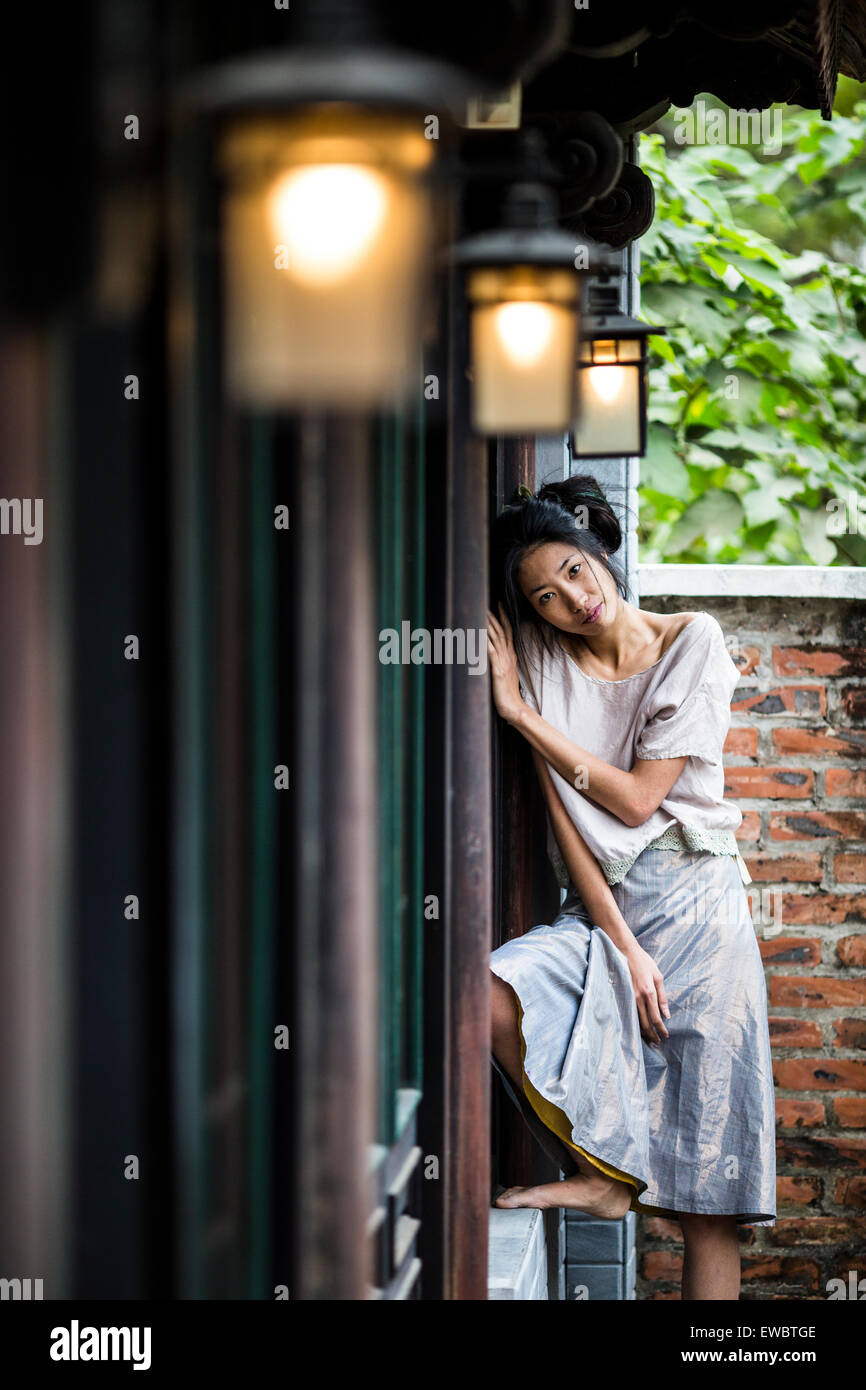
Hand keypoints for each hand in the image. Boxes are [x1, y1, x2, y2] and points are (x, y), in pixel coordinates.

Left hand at [486, 602, 523, 723]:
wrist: (515, 709)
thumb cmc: (509, 695)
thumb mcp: (508, 674)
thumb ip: (504, 663)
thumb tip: (497, 656)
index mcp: (511, 657)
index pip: (508, 632)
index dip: (504, 617)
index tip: (499, 605)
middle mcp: (508, 657)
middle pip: (501, 631)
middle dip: (494, 616)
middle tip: (487, 603)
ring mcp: (503, 663)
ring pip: (496, 638)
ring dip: (488, 625)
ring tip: (482, 612)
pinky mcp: (497, 671)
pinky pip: (490, 653)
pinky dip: (484, 642)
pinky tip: (479, 634)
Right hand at [623, 942, 669, 1045]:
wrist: (625, 951)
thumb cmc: (644, 962)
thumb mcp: (658, 977)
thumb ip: (663, 997)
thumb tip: (667, 1014)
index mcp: (649, 992)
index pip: (656, 1018)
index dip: (661, 1029)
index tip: (665, 1036)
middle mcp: (638, 997)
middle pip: (645, 1023)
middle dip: (652, 1034)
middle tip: (657, 1042)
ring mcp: (628, 997)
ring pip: (636, 1020)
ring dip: (643, 1032)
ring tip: (649, 1039)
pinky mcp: (622, 995)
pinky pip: (629, 1013)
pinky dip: (634, 1022)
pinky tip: (637, 1027)